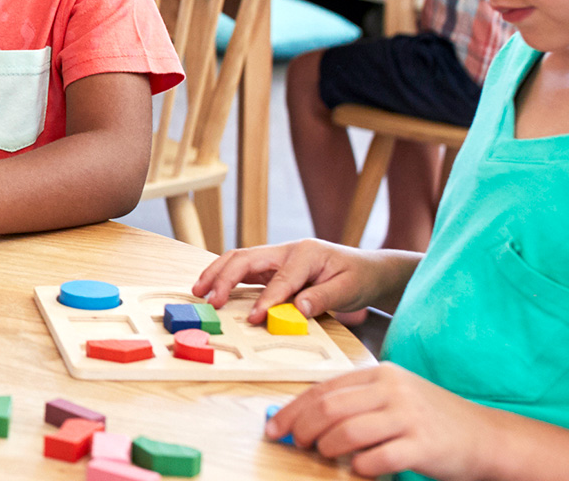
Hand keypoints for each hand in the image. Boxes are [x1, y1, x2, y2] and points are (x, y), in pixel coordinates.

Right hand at [191, 239, 414, 323]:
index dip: (266, 300)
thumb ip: (321, 298)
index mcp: (305, 253)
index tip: (255, 318)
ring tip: (200, 291)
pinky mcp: (272, 267)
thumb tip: (296, 311)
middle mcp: (286, 251)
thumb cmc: (359, 277)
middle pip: (246, 258)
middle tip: (210, 300)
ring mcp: (277, 257)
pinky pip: (244, 269)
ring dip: (217, 274)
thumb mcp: (348, 289)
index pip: (280, 279)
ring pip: (238, 259)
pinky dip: (225, 277)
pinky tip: (213, 289)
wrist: (367, 270)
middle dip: (224, 278)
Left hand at [267, 363, 503, 479]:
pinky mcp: (422, 445)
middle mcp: (394, 390)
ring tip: (327, 456)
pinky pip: (375, 458)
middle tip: (296, 444)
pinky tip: (361, 468)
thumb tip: (303, 419)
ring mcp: (409, 416)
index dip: (293, 410)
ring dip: (328, 449)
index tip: (275, 428)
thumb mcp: (394, 398)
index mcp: (381, 375)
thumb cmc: (432, 420)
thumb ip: (355, 403)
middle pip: (329, 409)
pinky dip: (360, 467)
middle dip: (303, 430)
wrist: (486, 437)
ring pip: (346, 432)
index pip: (323, 389)